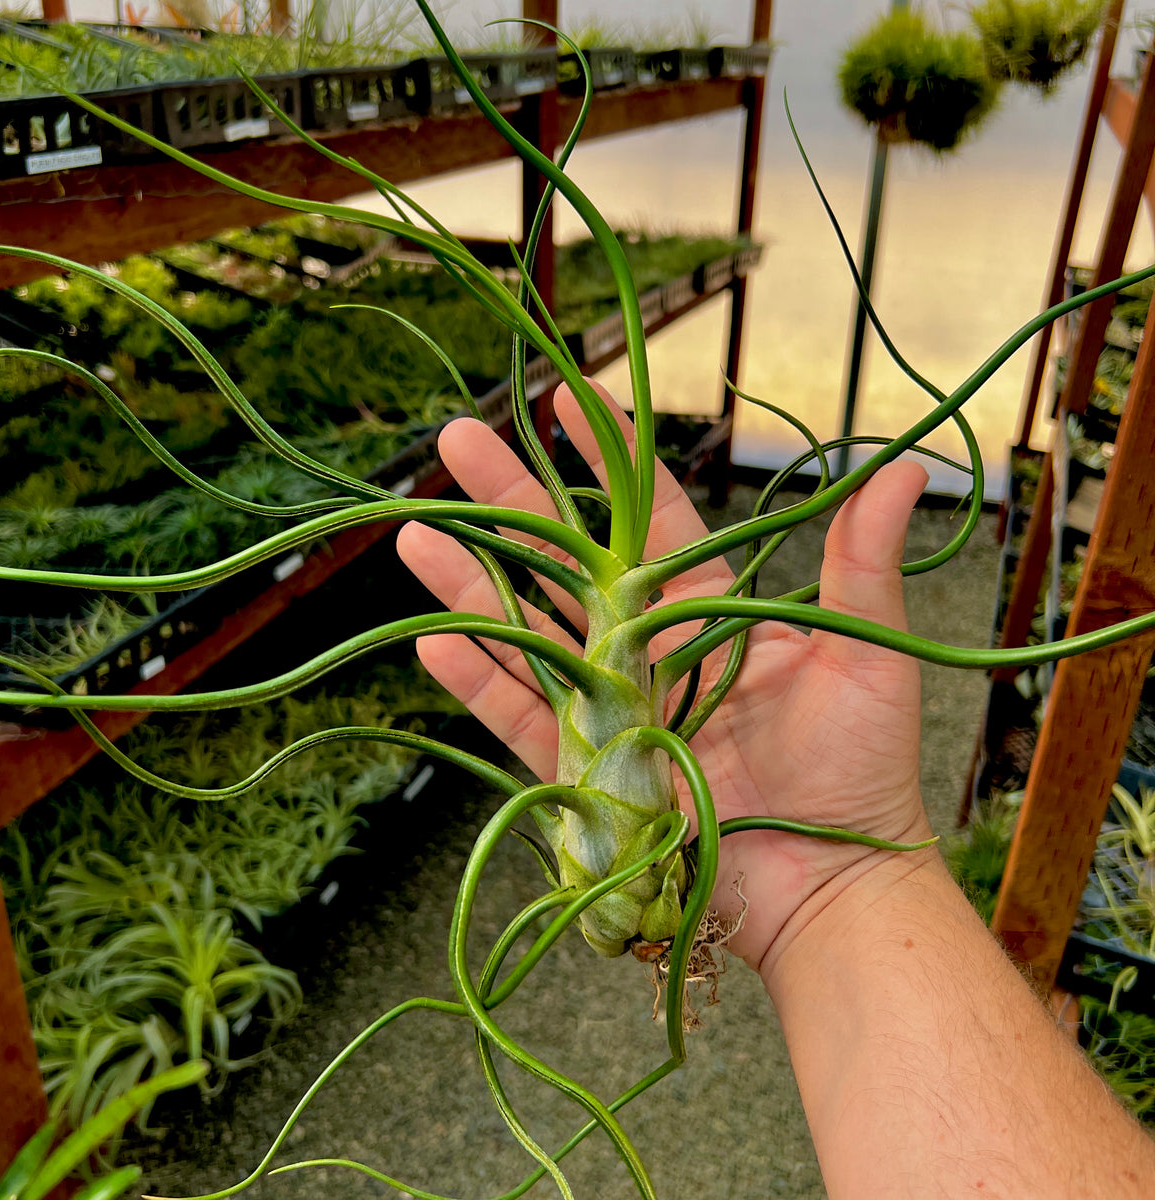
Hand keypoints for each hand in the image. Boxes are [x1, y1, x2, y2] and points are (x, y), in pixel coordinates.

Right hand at [396, 382, 932, 972]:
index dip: (608, 458)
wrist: (828, 890)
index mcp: (708, 612)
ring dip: (471, 582)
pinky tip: (433, 639)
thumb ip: (861, 563)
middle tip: (456, 440)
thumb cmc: (859, 772)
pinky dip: (479, 682)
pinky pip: (523, 718)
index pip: (649, 518)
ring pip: (529, 631)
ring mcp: (612, 708)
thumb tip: (906, 466)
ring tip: (413, 531)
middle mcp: (650, 651)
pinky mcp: (588, 770)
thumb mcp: (863, 654)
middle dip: (513, 498)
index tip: (569, 398)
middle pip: (567, 562)